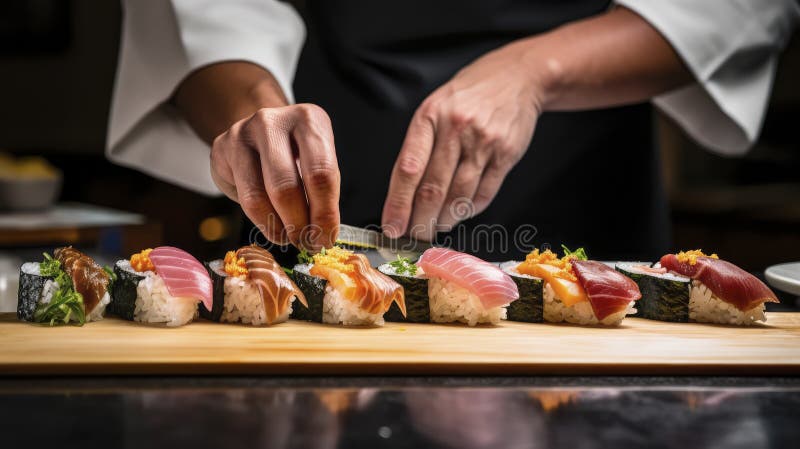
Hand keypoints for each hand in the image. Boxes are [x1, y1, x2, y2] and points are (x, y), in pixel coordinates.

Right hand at [211, 103, 340, 248]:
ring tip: (289, 237)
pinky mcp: (223, 148)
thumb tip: (323, 234)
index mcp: (310, 120)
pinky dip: (262, 221)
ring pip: (260, 196)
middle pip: (287, 186)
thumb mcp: (316, 162)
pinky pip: (243, 197)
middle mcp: (275, 121)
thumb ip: (321, 191)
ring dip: (278, 227)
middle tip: (307, 242)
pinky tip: (272, 226)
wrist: (257, 133)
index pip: (321, 173)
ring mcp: (244, 132)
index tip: (327, 238)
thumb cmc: (295, 153)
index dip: (324, 213)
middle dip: (299, 224)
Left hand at [381, 41, 545, 239]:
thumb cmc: (468, 97)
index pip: (408, 169)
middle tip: (413, 235)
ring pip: (459, 196)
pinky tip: (459, 213)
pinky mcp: (506, 154)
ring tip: (434, 227)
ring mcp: (484, 142)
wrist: (517, 77)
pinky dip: (469, 210)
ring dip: (444, 220)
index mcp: (430, 117)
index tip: (391, 226)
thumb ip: (420, 146)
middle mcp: (456, 129)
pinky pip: (484, 193)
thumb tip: (403, 195)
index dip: (398, 203)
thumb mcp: (434, 108)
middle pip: (433, 188)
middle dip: (420, 220)